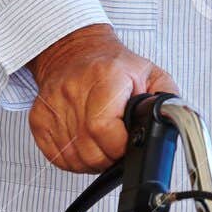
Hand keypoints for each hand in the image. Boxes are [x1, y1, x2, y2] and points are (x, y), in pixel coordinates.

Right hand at [25, 23, 179, 174]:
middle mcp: (73, 90)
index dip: (119, 147)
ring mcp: (52, 105)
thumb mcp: (151, 74)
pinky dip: (73, 158)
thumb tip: (173, 122)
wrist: (75, 51)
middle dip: (108, 158)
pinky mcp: (38, 118)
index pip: (104, 129)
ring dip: (92, 160)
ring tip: (102, 141)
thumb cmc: (113, 65)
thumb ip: (167, 99)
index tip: (126, 143)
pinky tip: (84, 142)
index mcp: (104, 78)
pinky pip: (57, 156)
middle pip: (89, 150)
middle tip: (116, 144)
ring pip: (73, 158)